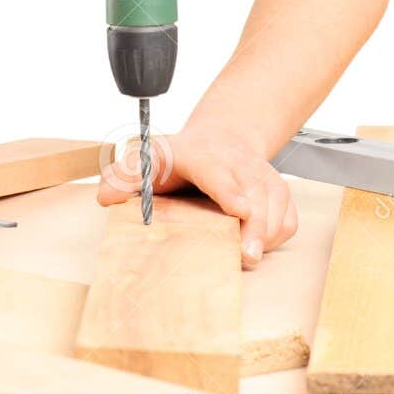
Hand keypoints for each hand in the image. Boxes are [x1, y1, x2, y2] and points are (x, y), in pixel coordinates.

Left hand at [97, 120, 297, 267]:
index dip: (228, 189)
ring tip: (248, 254)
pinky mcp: (279, 192)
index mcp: (199, 155)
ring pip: (275, 205)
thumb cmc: (181, 158)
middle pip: (254, 191)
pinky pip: (288, 217)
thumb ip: (124, 178)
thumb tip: (105, 197)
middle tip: (247, 255)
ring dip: (265, 233)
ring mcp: (261, 176)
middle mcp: (236, 162)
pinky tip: (258, 244)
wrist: (221, 138)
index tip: (238, 209)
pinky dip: (277, 235)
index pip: (216, 170)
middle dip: (254, 224)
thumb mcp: (147, 161)